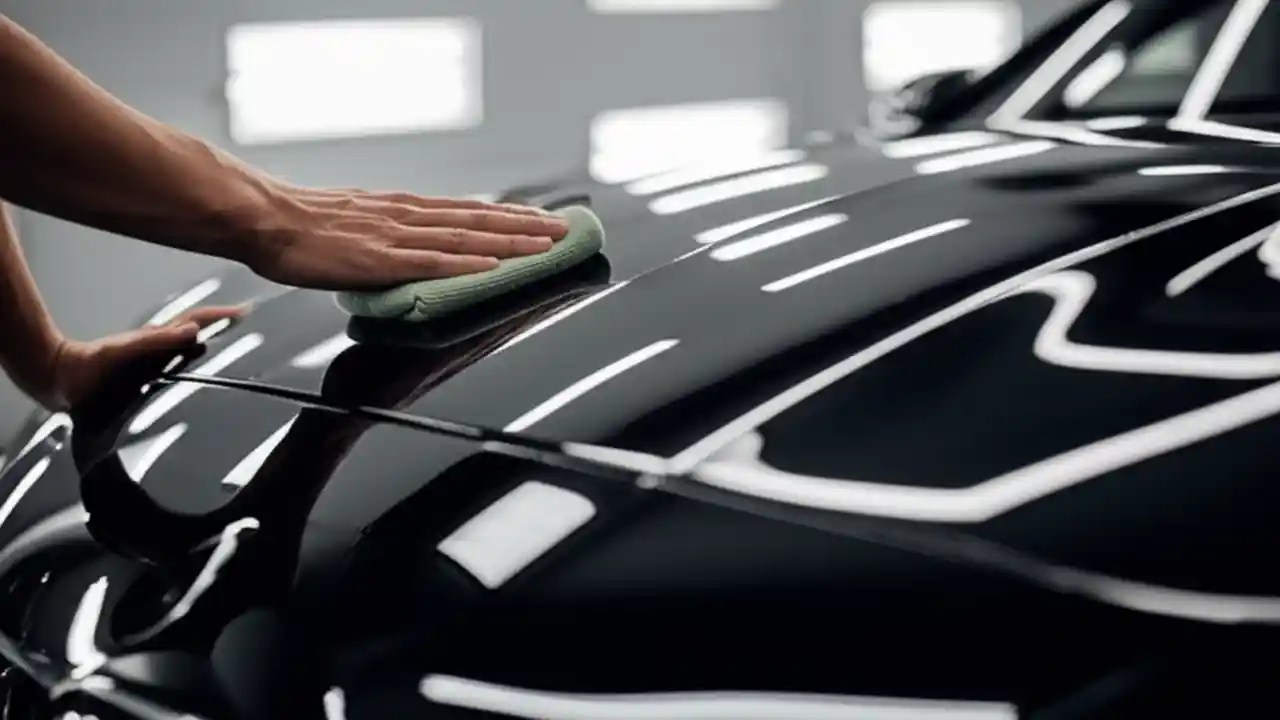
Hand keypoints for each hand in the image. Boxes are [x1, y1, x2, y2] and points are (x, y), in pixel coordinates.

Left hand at [37, 306, 245, 410]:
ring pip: (192, 344)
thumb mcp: (121, 353)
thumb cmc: (87, 370)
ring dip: (215, 339)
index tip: (246, 310)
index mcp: (158, 338)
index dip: (222, 315)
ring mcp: (155, 359)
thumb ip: (155, 342)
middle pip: (200, 329)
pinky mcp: (149, 373)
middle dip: (225, 323)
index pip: (198, 321)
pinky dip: (197, 358)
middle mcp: (160, 347)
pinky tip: (202, 363)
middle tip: (249, 320)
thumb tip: (193, 331)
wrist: (59, 382)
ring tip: (236, 338)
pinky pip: (180, 361)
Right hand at [237, 185, 569, 290]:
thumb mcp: (358, 223)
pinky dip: (464, 261)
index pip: (467, 211)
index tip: (541, 219)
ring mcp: (394, 236)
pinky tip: (491, 264)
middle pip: (477, 219)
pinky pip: (429, 261)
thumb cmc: (303, 228)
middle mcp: (406, 216)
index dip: (508, 216)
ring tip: (543, 244)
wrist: (265, 220)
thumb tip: (414, 244)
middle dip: (523, 225)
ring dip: (507, 240)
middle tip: (563, 229)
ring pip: (463, 236)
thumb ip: (390, 233)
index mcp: (402, 209)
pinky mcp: (377, 259)